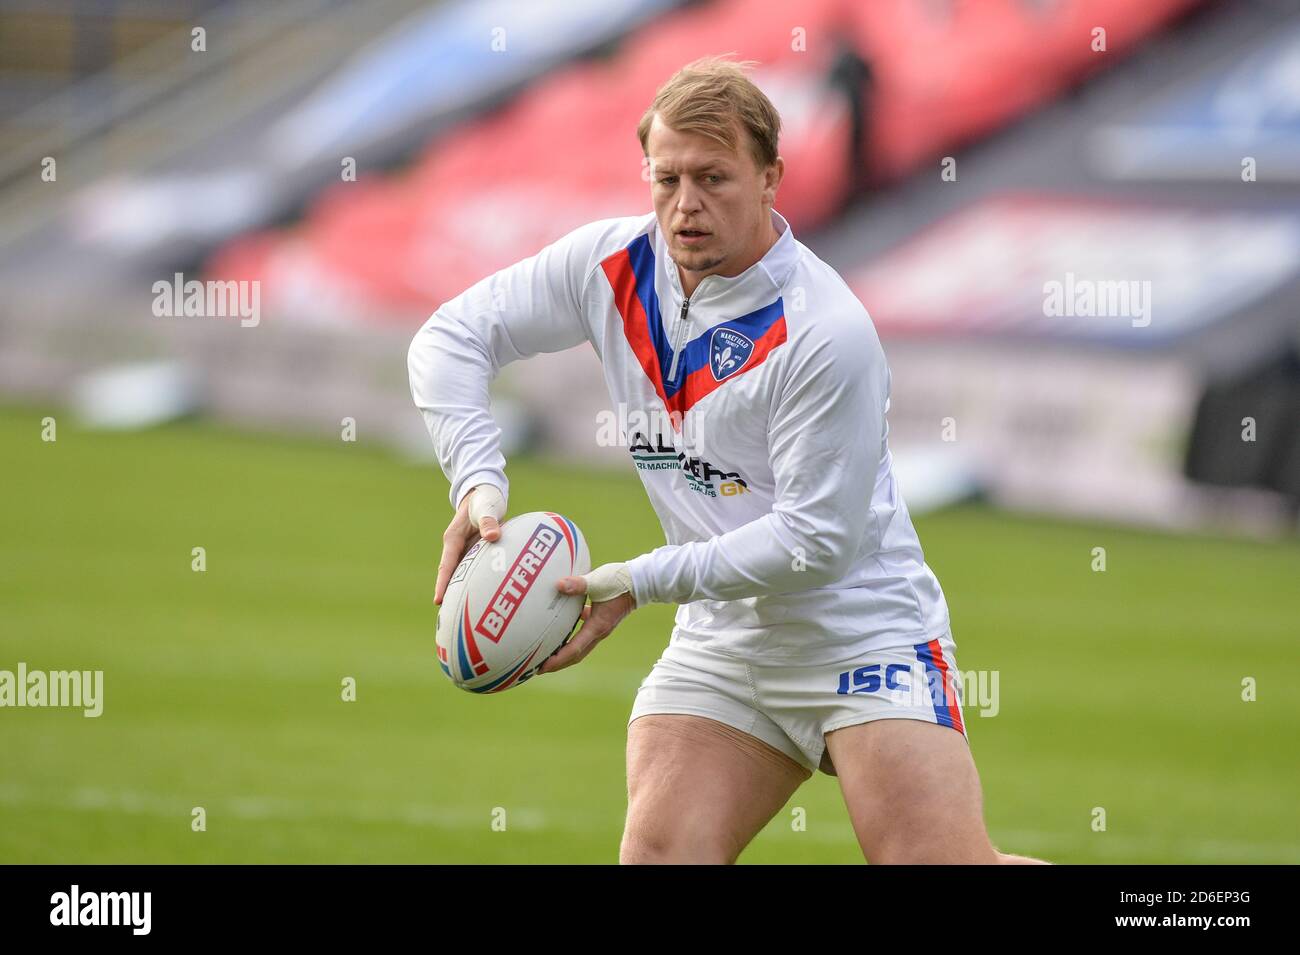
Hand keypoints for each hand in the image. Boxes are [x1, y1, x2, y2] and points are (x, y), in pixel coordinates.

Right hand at [434, 484, 505, 605]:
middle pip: (451, 576)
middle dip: (449, 595)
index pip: (446, 566)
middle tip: (449, 618)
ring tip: (465, 616)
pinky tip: (486, 599)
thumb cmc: (484, 499)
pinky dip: (479, 584)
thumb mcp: (486, 506)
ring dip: (463, 592)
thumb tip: (493, 536)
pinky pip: (476, 571)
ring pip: (463, 575)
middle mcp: (457, 548)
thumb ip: (489, 520)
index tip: (438, 601)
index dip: (442, 583)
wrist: (485, 493)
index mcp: (453, 539)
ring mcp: (467, 551)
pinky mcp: (477, 552)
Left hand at [541, 564, 636, 672]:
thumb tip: (557, 585)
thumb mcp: (597, 581)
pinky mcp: (602, 619)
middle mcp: (599, 631)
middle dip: (558, 663)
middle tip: (539, 668)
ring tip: (548, 653)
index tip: (542, 667)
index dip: (557, 660)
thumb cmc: (620, 581)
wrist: (642, 581)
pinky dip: (571, 635)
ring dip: (564, 652)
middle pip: (576, 654)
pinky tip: (561, 626)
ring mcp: (601, 627)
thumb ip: (577, 584)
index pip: (574, 649)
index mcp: (597, 626)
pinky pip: (584, 632)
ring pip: (580, 646)